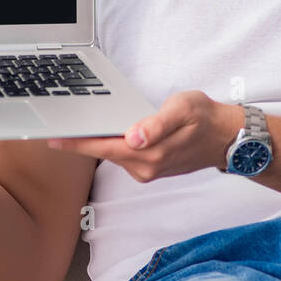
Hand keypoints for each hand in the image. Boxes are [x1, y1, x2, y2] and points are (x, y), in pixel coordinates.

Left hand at [47, 90, 242, 182]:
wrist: (226, 138)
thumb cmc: (204, 118)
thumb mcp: (182, 110)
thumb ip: (156, 124)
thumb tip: (134, 137)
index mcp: (149, 153)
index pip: (104, 148)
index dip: (77, 143)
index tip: (53, 140)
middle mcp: (146, 168)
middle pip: (104, 154)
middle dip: (81, 142)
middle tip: (57, 130)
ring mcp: (148, 171)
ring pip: (113, 156)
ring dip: (97, 144)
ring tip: (77, 130)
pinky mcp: (150, 169)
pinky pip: (124, 157)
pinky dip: (112, 146)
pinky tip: (107, 135)